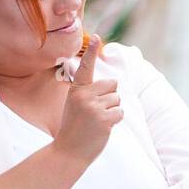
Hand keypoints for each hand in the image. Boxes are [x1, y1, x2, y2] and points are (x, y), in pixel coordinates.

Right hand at [51, 34, 121, 165]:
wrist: (68, 152)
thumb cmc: (75, 128)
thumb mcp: (76, 105)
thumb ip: (90, 93)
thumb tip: (114, 84)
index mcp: (77, 90)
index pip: (86, 68)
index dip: (92, 52)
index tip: (97, 37)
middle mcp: (83, 95)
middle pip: (113, 84)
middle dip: (110, 97)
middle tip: (96, 113)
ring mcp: (93, 107)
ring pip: (117, 99)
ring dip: (112, 111)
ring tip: (97, 121)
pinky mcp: (103, 119)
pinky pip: (120, 112)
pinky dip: (115, 120)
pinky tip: (102, 128)